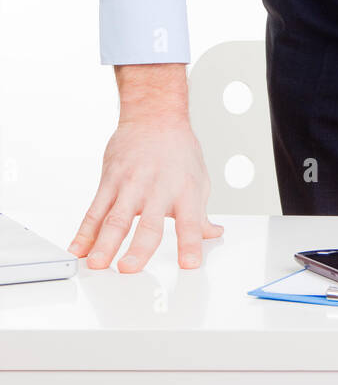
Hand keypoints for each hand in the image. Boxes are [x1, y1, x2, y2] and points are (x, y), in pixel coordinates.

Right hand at [68, 115, 223, 272]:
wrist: (154, 115)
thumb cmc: (178, 149)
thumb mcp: (198, 179)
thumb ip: (201, 214)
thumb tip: (213, 234)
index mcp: (185, 191)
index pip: (191, 223)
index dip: (191, 245)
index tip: (190, 265)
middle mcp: (158, 189)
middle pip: (149, 224)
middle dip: (139, 249)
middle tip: (129, 269)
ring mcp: (131, 185)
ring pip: (116, 218)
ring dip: (104, 243)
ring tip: (97, 263)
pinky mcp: (110, 181)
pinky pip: (95, 210)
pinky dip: (85, 231)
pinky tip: (78, 247)